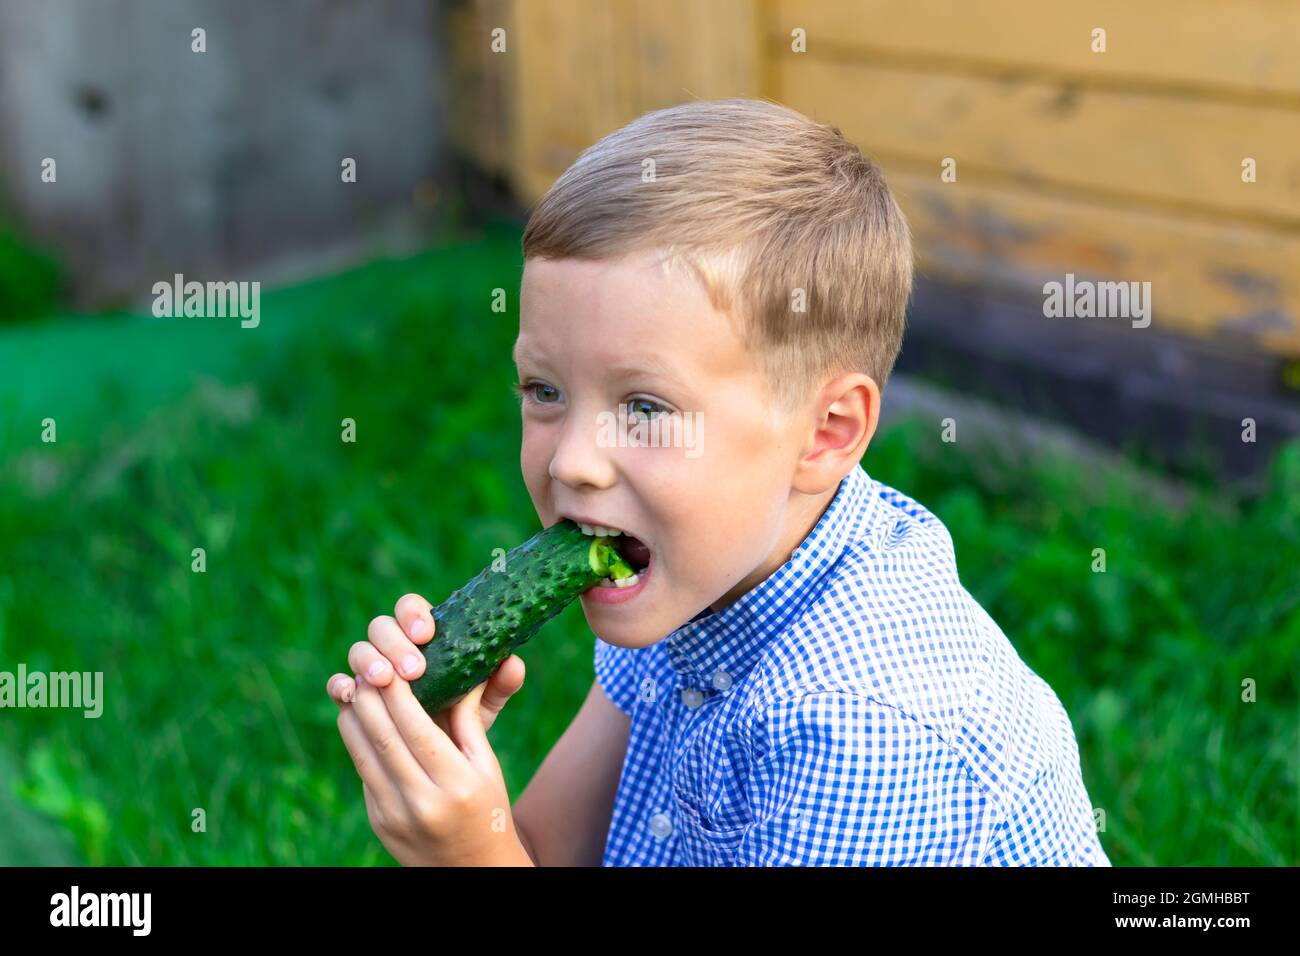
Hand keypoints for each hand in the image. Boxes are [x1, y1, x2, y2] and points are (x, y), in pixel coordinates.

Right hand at [326, 592, 524, 737]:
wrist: (440, 769)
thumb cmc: (464, 727)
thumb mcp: (484, 709)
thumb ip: (497, 686)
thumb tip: (513, 664)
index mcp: (427, 641)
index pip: (412, 610)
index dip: (414, 615)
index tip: (428, 633)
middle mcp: (395, 651)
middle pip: (382, 627)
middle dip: (395, 643)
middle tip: (414, 669)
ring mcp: (371, 673)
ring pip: (359, 652)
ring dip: (369, 662)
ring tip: (386, 680)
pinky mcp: (354, 700)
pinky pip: (339, 686)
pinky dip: (340, 686)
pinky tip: (350, 695)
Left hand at [332, 669, 533, 865]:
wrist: (471, 870)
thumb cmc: (487, 810)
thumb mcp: (487, 767)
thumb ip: (468, 722)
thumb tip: (460, 672)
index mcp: (456, 784)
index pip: (417, 728)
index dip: (398, 692)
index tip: (392, 664)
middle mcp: (422, 801)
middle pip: (383, 736)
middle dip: (370, 695)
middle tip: (367, 666)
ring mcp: (394, 815)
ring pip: (363, 752)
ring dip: (355, 714)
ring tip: (358, 686)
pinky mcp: (378, 821)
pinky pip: (363, 771)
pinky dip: (358, 740)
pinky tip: (361, 719)